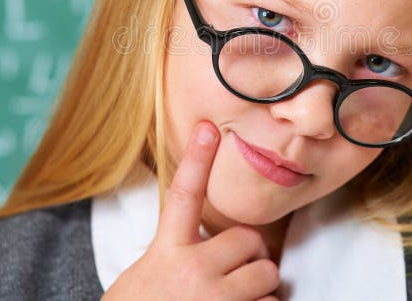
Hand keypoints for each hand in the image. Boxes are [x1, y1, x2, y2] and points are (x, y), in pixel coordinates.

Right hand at [101, 121, 279, 300]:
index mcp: (165, 255)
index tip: (209, 127)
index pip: (183, 196)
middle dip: (248, 256)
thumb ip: (174, 253)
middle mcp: (192, 273)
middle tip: (231, 272)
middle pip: (249, 240)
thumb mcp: (145, 277)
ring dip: (259, 287)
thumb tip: (208, 239)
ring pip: (267, 274)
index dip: (196, 159)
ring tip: (235, 300)